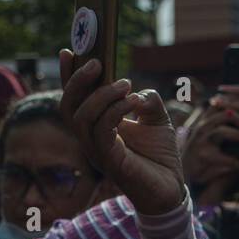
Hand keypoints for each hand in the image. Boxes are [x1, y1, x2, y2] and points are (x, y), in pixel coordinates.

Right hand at [59, 49, 183, 215]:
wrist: (171, 188)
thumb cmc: (160, 155)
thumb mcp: (155, 117)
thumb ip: (145, 98)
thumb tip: (137, 90)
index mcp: (96, 127)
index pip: (74, 100)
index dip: (69, 76)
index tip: (69, 50)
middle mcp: (91, 140)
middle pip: (67, 107)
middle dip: (77, 81)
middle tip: (97, 62)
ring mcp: (97, 152)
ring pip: (82, 118)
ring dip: (103, 95)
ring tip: (127, 84)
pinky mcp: (110, 162)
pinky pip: (102, 131)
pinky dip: (117, 110)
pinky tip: (135, 100)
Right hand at [181, 106, 238, 195]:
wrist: (189, 172)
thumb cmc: (209, 151)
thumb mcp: (218, 133)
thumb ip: (233, 122)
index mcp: (209, 117)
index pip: (228, 102)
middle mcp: (204, 125)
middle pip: (225, 112)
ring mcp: (202, 140)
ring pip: (222, 131)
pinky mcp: (203, 156)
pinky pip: (224, 158)